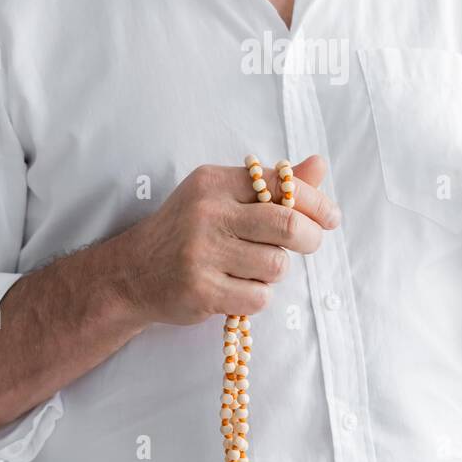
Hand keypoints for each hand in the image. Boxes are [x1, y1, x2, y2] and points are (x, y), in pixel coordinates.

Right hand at [115, 156, 338, 324]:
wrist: (132, 273)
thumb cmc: (186, 231)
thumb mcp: (221, 196)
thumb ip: (271, 184)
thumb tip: (319, 165)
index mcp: (215, 182)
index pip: (282, 184)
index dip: (316, 202)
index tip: (330, 217)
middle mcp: (208, 212)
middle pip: (287, 224)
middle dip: (310, 238)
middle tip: (308, 243)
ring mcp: (203, 253)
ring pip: (277, 265)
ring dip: (275, 271)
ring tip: (253, 268)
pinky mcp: (202, 290)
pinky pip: (259, 296)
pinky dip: (258, 296)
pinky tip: (237, 288)